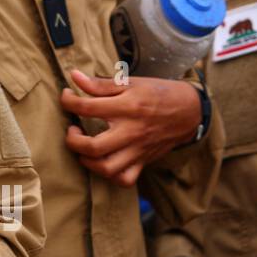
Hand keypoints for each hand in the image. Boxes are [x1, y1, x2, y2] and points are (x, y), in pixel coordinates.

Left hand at [60, 70, 200, 186]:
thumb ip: (101, 83)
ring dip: (87, 161)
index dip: (68, 101)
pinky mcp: (144, 161)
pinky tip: (102, 162)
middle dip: (73, 140)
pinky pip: (125, 179)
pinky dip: (110, 176)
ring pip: (107, 168)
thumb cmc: (157, 93)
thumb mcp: (131, 82)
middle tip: (73, 130)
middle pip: (94, 146)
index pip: (86, 107)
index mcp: (127, 107)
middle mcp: (131, 131)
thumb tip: (74, 77)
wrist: (190, 110)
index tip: (66, 97)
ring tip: (83, 148)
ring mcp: (138, 150)